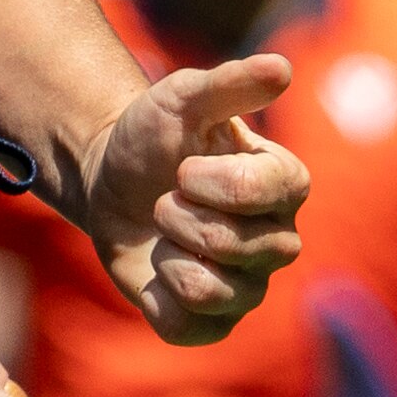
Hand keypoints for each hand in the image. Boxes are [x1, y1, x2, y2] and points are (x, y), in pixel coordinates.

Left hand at [76, 56, 310, 342]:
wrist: (111, 178)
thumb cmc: (156, 134)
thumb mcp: (183, 98)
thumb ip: (231, 85)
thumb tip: (282, 68)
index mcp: (285, 182)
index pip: (264, 192)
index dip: (211, 181)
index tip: (184, 166)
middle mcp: (279, 237)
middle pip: (239, 247)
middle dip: (181, 217)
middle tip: (166, 199)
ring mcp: (249, 284)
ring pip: (214, 291)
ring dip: (168, 255)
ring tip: (163, 233)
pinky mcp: (213, 321)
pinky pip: (191, 328)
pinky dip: (158, 298)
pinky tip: (155, 271)